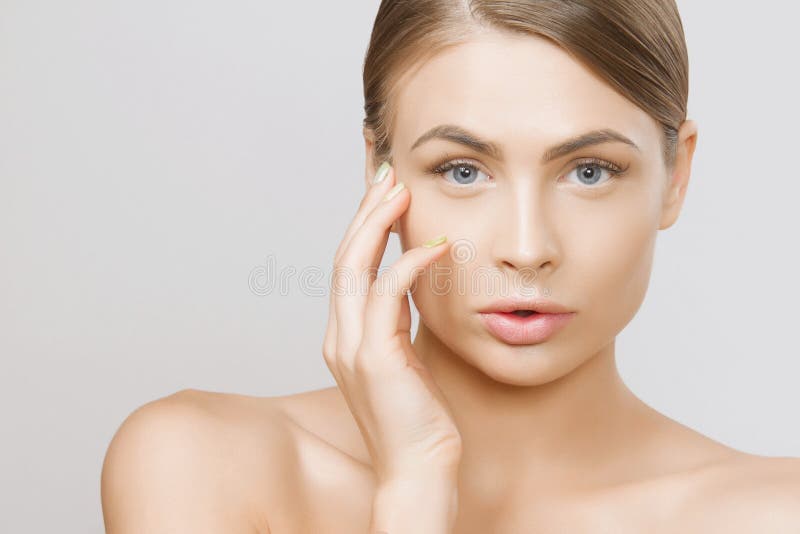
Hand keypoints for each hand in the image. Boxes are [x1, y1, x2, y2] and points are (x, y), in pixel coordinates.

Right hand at [322, 162, 462, 483]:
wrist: (419, 471)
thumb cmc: (419, 420)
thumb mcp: (405, 361)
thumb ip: (398, 324)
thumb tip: (411, 285)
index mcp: (345, 337)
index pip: (348, 267)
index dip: (363, 226)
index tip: (384, 194)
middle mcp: (339, 337)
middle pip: (344, 257)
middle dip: (365, 212)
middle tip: (389, 176)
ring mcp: (351, 347)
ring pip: (353, 267)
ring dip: (378, 224)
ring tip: (402, 191)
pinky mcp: (375, 359)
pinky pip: (388, 295)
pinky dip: (410, 264)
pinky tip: (436, 246)